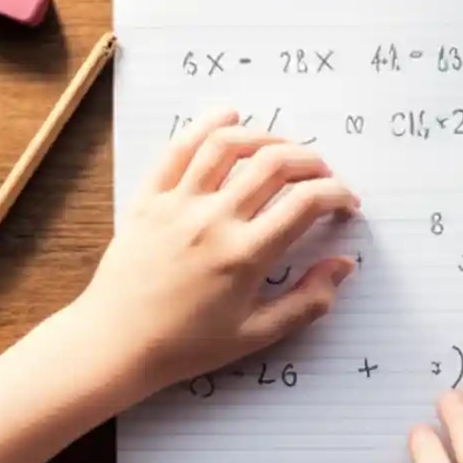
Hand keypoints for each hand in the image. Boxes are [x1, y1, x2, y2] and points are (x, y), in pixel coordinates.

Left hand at [73, 108, 358, 390]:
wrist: (116, 344)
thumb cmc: (186, 346)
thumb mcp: (257, 335)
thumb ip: (307, 301)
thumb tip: (343, 265)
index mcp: (245, 255)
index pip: (307, 203)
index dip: (338, 195)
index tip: (346, 203)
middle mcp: (214, 220)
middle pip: (275, 163)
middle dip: (312, 161)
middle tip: (322, 175)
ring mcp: (178, 204)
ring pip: (229, 144)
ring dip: (266, 136)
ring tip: (283, 148)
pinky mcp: (149, 199)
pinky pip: (179, 148)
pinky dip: (207, 125)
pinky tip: (228, 116)